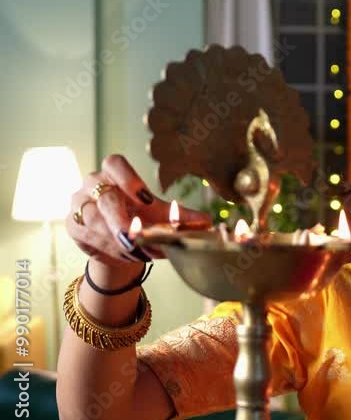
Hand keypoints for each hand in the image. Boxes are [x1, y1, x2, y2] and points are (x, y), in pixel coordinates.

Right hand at [66, 154, 209, 267]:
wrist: (118, 243)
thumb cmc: (141, 218)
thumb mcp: (161, 216)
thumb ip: (181, 217)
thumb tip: (207, 222)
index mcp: (115, 174)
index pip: (114, 164)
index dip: (128, 178)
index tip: (146, 198)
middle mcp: (94, 185)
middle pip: (104, 197)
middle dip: (123, 220)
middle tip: (139, 236)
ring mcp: (80, 205)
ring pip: (94, 220)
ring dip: (120, 239)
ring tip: (143, 251)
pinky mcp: (73, 226)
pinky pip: (90, 237)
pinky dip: (112, 249)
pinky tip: (130, 255)